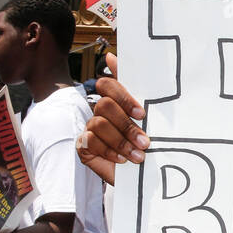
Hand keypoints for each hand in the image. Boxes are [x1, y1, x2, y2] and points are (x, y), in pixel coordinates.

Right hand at [77, 53, 149, 185]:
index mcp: (116, 101)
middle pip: (105, 105)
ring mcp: (90, 128)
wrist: (142, 176)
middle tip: (145, 141)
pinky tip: (122, 160)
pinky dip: (109, 151)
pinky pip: (90, 142)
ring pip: (99, 124)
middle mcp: (101, 112)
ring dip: (122, 141)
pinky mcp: (84, 146)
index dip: (123, 96)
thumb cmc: (145, 144)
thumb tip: (111, 56)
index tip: (141, 112)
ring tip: (138, 156)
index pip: (108, 85)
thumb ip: (136, 87)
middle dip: (127, 125)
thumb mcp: (148, 118)